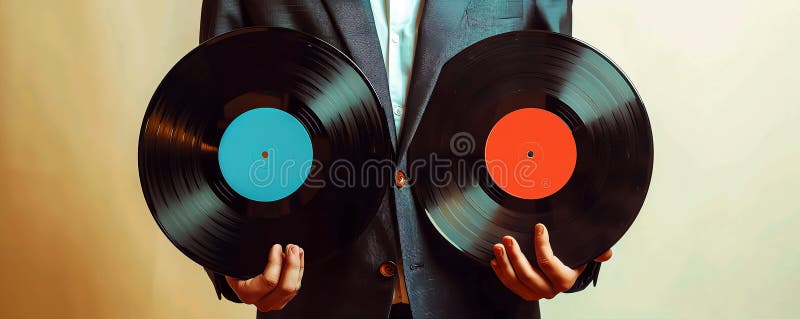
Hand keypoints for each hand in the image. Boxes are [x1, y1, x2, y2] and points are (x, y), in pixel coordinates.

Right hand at [226, 244, 304, 311]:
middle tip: (291, 247)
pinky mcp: (284, 299)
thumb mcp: (236, 263)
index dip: (276, 262)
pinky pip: (296, 285)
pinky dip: (299, 270)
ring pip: (294, 287)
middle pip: (285, 287)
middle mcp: (262, 302)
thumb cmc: (237, 269)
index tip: (276, 247)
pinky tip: (298, 256)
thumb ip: (246, 256)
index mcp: (247, 294)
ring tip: (296, 249)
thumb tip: (267, 245)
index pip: (268, 281)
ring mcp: (275, 303)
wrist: (238, 281)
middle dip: (292, 265)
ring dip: (297, 266)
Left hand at [490, 223, 611, 300]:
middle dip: (515, 256)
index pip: (548, 263)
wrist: (567, 275)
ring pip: (516, 281)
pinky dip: (501, 272)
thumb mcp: (586, 255)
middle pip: (528, 275)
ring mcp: (535, 292)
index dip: (541, 245)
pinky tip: (496, 260)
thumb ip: (597, 252)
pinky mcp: (525, 291)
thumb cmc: (574, 261)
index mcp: (564, 280)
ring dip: (504, 263)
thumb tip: (605, 253)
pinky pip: (510, 285)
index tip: (538, 227)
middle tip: (507, 239)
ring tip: (498, 247)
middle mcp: (549, 289)